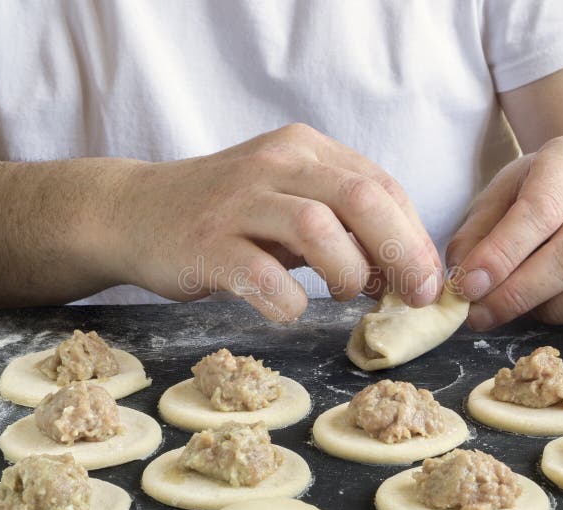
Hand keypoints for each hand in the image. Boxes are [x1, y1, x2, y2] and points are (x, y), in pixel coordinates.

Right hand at [110, 123, 441, 321]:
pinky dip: (288, 301)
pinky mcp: (205, 244)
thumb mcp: (288, 199)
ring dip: (348, 272)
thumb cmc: (226, 214)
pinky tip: (290, 308)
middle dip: (402, 252)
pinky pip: (261, 275)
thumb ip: (342, 223)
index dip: (415, 236)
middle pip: (362, 199)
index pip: (381, 186)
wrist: (134, 211)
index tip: (428, 278)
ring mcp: (237, 202)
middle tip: (417, 295)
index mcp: (304, 149)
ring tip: (346, 294)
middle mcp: (274, 164)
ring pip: (318, 228)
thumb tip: (403, 271)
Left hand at [447, 135, 562, 334]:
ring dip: (557, 309)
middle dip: (519, 293)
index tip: (469, 286)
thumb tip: (464, 281)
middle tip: (480, 313)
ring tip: (523, 307)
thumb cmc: (534, 198)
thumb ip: (474, 236)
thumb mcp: (496, 200)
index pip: (539, 210)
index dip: (501, 255)